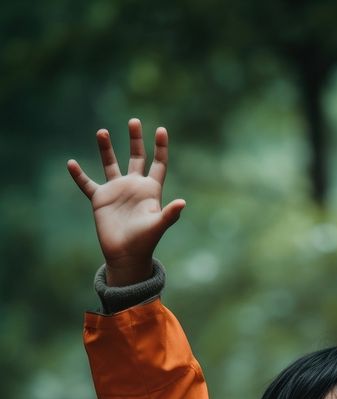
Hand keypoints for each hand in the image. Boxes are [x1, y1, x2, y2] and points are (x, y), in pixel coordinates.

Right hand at [67, 118, 185, 285]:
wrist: (126, 256)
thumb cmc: (144, 242)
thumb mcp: (157, 226)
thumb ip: (170, 214)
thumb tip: (183, 203)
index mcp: (150, 190)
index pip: (158, 164)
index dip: (160, 148)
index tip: (161, 130)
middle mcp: (133, 187)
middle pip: (136, 157)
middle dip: (135, 140)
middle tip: (134, 121)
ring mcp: (116, 191)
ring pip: (110, 164)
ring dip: (106, 149)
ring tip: (102, 131)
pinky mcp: (100, 200)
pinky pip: (87, 184)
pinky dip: (78, 175)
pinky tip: (71, 164)